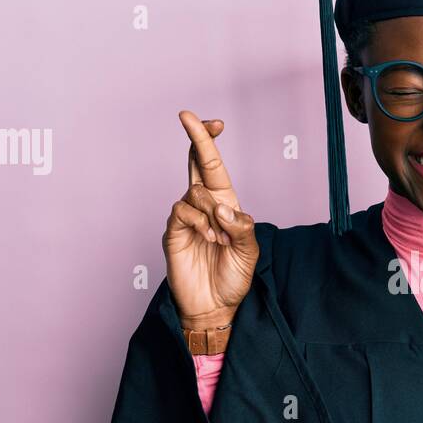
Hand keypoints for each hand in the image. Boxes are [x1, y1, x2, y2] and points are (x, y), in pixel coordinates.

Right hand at [163, 111, 259, 327]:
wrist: (215, 306)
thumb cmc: (233, 277)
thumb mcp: (249, 252)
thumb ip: (242, 228)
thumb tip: (223, 208)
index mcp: (225, 205)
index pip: (215, 166)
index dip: (211, 142)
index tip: (215, 122)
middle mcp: (204, 206)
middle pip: (196, 163)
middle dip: (196, 138)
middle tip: (188, 116)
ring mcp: (186, 218)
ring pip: (195, 192)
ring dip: (212, 212)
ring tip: (220, 239)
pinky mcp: (173, 232)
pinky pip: (182, 211)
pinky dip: (199, 222)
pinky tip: (208, 238)